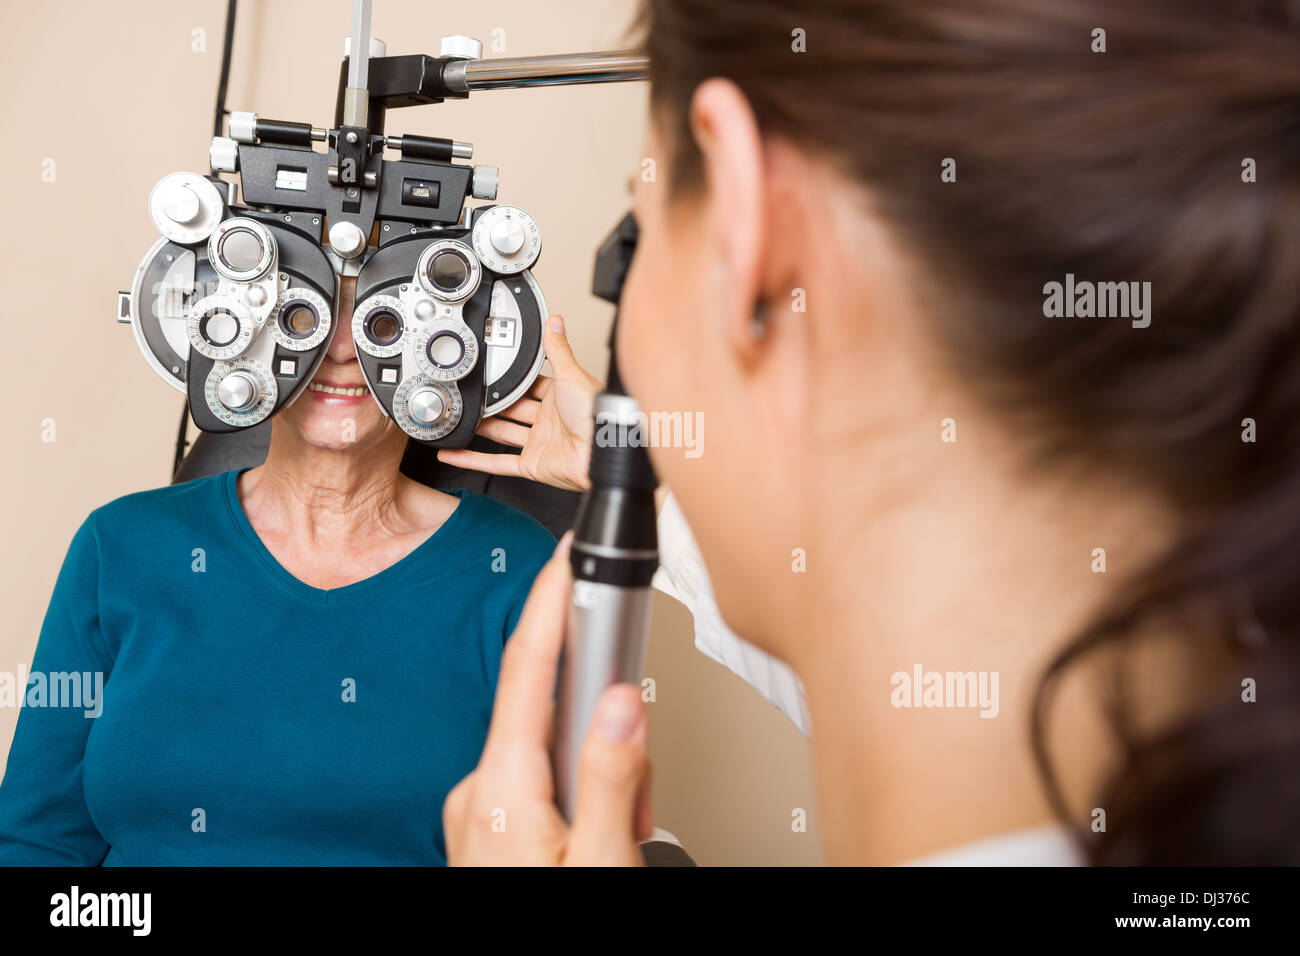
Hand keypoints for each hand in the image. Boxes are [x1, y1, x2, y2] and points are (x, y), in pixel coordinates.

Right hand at [437, 315, 601, 491]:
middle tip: (472, 396)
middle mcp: (550, 421)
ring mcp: (540, 444)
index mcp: (561, 397)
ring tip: (460, 418)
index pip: (531, 385)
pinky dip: (475, 460)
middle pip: (514, 409)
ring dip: (481, 428)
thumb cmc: (594, 415)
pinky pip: (498, 463)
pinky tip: (456, 453)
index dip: (512, 381)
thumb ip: (557, 349)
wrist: (601, 452)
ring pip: (503, 433)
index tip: (493, 374)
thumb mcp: (572, 374)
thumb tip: (554, 322)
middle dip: (493, 404)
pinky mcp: (531, 465)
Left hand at [443, 533, 653, 864]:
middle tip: (634, 800)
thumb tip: (622, 698)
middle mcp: (480, 791)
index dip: (550, 601)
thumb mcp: (599, 862)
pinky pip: (541, 781)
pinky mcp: (488, 828)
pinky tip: (595, 834)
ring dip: (599, 778)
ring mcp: (480, 810)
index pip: (530, 668)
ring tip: (617, 836)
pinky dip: (579, 796)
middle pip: (555, 714)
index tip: (566, 552)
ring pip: (555, 751)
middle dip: (607, 733)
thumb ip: (612, 777)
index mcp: (502, 789)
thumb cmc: (551, 928)